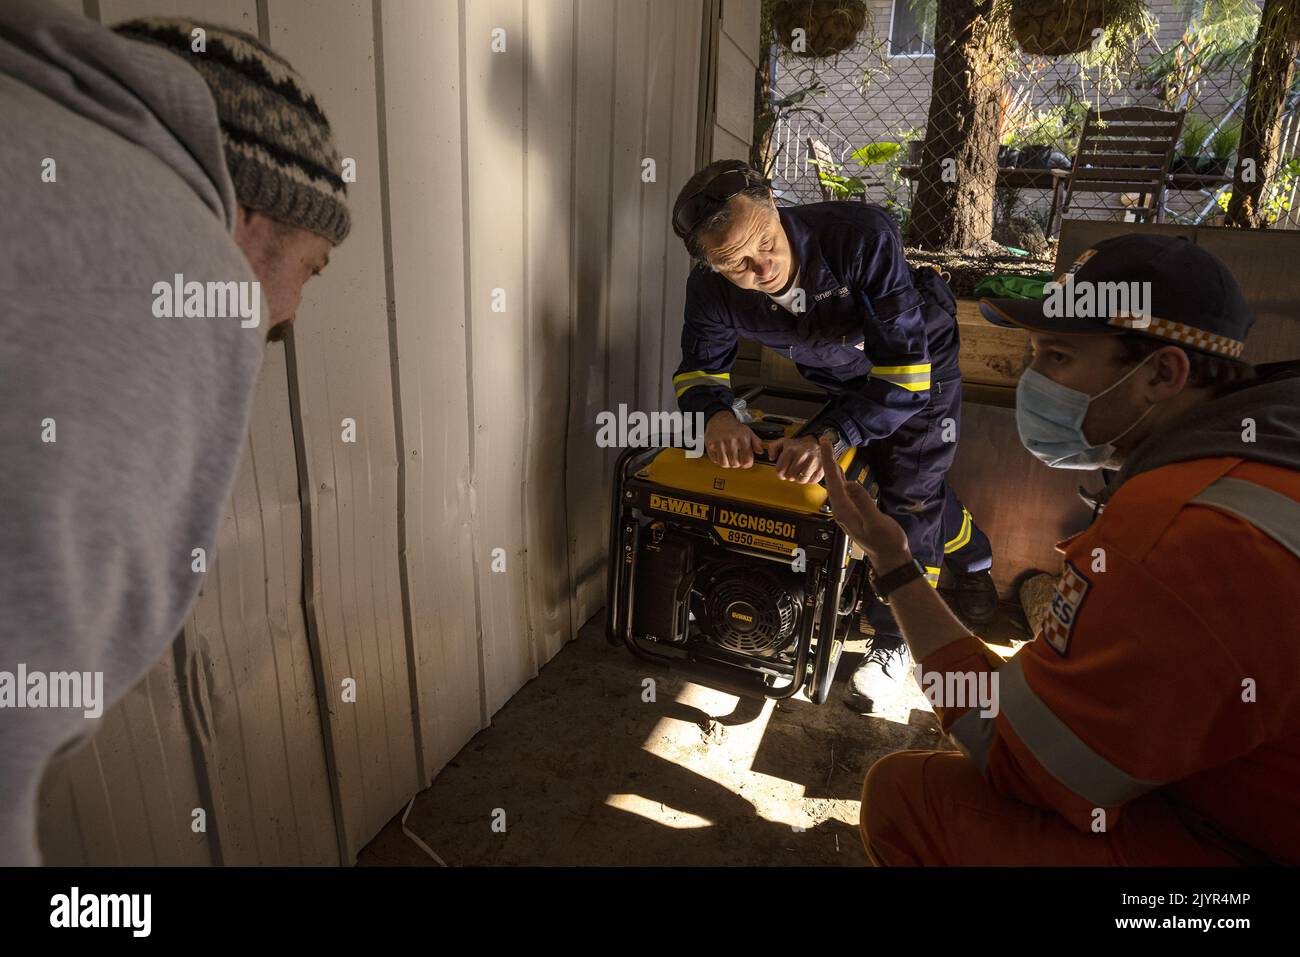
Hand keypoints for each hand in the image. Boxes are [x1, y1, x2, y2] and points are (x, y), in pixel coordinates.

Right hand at [704, 410, 763, 467]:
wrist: (719, 418)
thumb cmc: (734, 427)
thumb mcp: (748, 432)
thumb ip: (757, 442)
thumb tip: (761, 451)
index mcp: (742, 438)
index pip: (747, 460)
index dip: (747, 464)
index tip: (745, 462)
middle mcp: (731, 441)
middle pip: (735, 464)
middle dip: (737, 464)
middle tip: (736, 459)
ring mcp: (720, 443)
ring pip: (724, 463)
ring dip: (727, 463)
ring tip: (728, 459)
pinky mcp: (710, 445)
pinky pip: (715, 460)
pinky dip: (718, 460)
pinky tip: (721, 455)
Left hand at [768, 435, 822, 483]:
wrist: (820, 442)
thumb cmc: (801, 445)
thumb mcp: (784, 442)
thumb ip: (773, 447)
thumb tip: (771, 457)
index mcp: (791, 450)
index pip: (780, 471)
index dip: (780, 474)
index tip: (783, 472)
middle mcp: (801, 456)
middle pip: (790, 477)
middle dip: (790, 475)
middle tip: (793, 470)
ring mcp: (812, 462)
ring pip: (800, 480)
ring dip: (799, 478)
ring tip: (801, 471)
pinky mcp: (820, 468)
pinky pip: (811, 481)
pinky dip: (809, 479)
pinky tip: (809, 472)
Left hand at [818, 435, 909, 565]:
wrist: (891, 559)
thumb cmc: (886, 543)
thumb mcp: (876, 522)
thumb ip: (863, 502)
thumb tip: (850, 483)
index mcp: (844, 511)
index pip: (833, 481)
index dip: (829, 461)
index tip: (825, 444)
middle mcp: (841, 511)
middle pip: (831, 482)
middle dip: (827, 461)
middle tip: (824, 442)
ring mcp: (847, 513)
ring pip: (836, 487)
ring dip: (832, 470)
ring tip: (829, 454)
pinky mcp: (854, 514)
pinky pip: (843, 492)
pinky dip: (840, 479)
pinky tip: (841, 475)